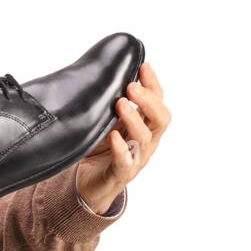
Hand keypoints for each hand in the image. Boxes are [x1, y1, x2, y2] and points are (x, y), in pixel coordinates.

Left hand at [75, 61, 170, 213]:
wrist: (89, 184)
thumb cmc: (101, 149)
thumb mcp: (107, 121)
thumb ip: (110, 102)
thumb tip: (101, 72)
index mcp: (145, 126)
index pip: (157, 101)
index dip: (153, 83)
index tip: (143, 65)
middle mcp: (146, 142)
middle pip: (160, 119)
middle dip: (149, 100)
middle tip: (132, 87)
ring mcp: (136, 159)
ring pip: (145, 138)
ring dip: (133, 119)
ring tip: (120, 104)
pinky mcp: (121, 175)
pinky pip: (126, 162)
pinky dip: (121, 148)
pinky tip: (113, 136)